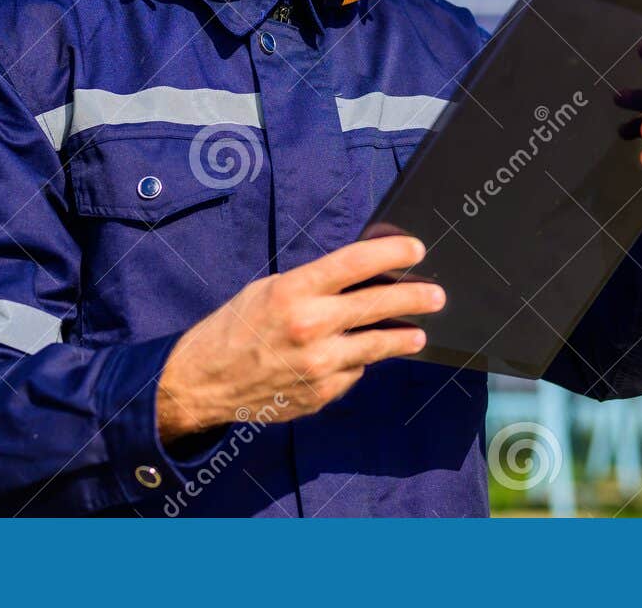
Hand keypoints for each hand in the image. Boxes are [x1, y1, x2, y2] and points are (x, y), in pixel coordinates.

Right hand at [156, 235, 444, 442]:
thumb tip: (362, 278)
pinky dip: (355, 364)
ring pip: (377, 347)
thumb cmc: (235, 328)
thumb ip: (313, 286)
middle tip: (437, 296)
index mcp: (294, 290)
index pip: (355, 263)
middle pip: (378, 305)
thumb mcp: (268, 290)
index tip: (416, 248)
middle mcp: (310, 326)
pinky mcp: (321, 393)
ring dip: (402, 338)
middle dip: (415, 298)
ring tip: (418, 333)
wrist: (203, 382)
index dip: (392, 253)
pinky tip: (352, 358)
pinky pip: (352, 373)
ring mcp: (318, 364)